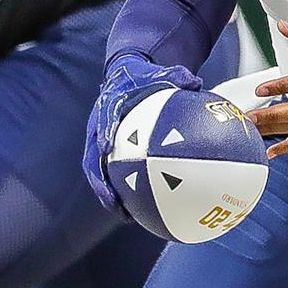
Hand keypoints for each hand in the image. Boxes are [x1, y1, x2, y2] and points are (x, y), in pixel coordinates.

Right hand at [83, 52, 201, 211]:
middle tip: (112, 199)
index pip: (102, 120)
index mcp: (108, 106)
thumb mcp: (159, 73)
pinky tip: (140, 211)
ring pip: (98, 173)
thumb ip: (175, 77)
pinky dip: (123, 193)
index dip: (102, 134)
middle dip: (100, 180)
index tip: (105, 147)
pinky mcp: (108, 155)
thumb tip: (195, 82)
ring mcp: (100, 143)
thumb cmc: (143, 77)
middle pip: (93, 159)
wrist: (125, 77)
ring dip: (108, 195)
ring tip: (124, 214)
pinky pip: (113, 176)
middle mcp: (98, 129)